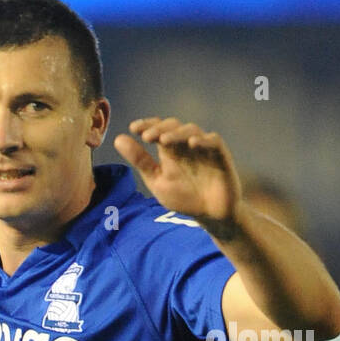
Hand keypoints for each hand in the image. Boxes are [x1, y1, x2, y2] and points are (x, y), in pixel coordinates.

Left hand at [113, 117, 242, 230]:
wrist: (209, 215)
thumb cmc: (184, 197)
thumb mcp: (157, 180)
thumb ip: (140, 161)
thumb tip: (118, 139)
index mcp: (170, 150)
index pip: (158, 130)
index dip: (147, 125)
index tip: (133, 128)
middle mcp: (186, 146)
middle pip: (174, 126)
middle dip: (160, 128)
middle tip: (146, 136)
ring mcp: (204, 149)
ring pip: (192, 130)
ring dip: (177, 133)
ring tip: (163, 140)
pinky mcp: (221, 156)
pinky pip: (214, 141)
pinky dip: (204, 140)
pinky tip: (192, 143)